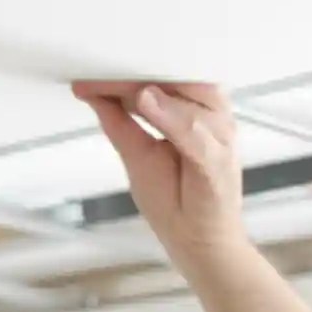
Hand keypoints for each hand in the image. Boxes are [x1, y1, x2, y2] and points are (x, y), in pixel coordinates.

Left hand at [72, 82, 246, 268]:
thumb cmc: (174, 200)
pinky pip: (196, 132)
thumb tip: (93, 91)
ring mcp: (219, 135)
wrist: (197, 242)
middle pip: (177, 78)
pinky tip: (146, 102)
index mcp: (192, 110)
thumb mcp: (135, 152)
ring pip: (190, 97)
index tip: (91, 70)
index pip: (161, 78)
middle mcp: (211, 115)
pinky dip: (172, 117)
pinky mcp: (219, 158)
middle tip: (99, 70)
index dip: (125, 71)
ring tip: (117, 84)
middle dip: (137, 73)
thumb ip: (119, 120)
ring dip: (152, 89)